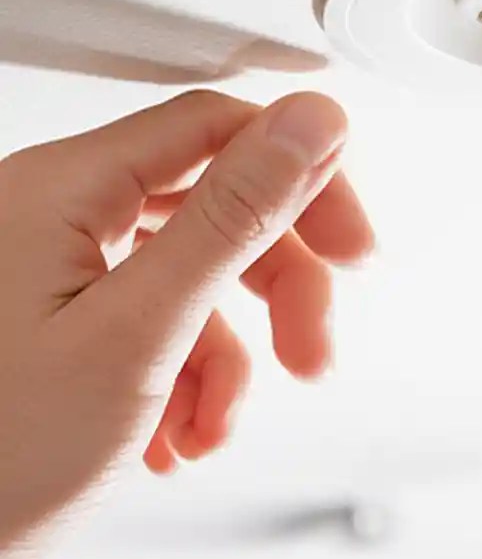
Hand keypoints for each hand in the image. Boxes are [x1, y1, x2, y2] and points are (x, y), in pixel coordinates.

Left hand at [0, 91, 372, 558]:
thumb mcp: (140, 332)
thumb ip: (232, 219)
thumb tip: (309, 126)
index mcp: (61, 191)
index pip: (219, 130)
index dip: (301, 180)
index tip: (352, 243)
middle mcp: (52, 216)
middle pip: (215, 210)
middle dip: (277, 287)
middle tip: (311, 344)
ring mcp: (54, 273)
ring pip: (194, 278)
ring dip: (232, 355)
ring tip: (218, 421)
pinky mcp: (61, 324)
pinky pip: (159, 326)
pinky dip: (188, 381)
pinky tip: (176, 432)